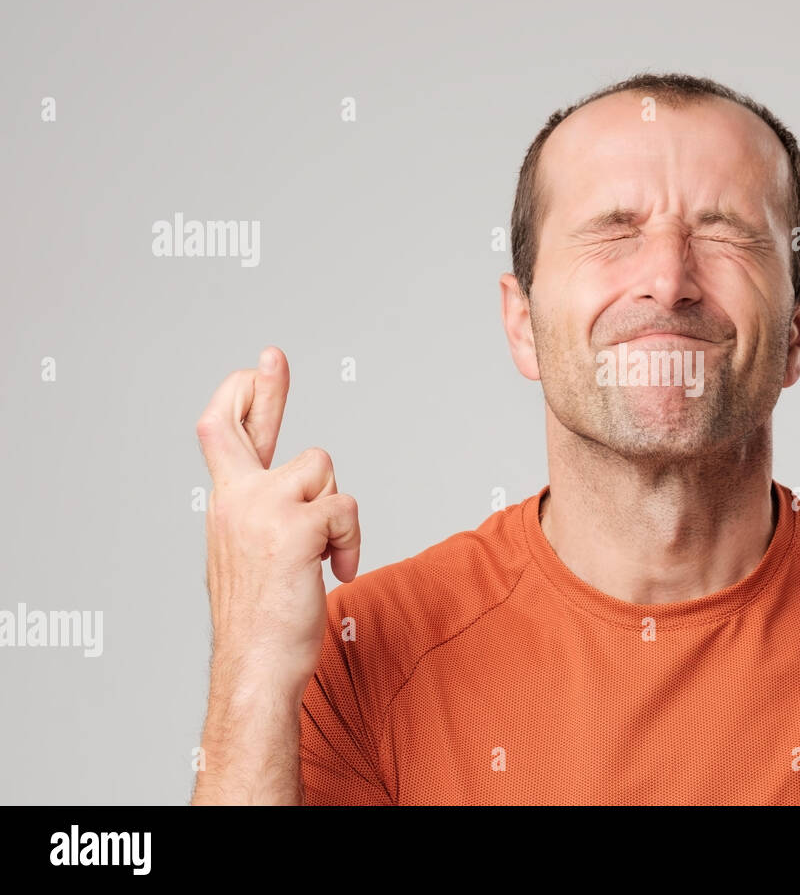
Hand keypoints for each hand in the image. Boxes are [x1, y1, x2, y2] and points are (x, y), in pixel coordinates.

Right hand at [195, 346, 360, 694]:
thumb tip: (303, 493)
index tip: (257, 367)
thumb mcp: (257, 556)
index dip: (243, 399)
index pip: (225, 437)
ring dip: (339, 511)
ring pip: (323, 469)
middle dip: (264, 389)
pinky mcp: (292, 527)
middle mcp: (234, 499)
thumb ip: (273, 516)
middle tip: (272, 355)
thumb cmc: (264, 621)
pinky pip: (345, 507)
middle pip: (241, 425)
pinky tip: (337, 570)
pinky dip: (351, 540)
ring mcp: (260, 509)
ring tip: (325, 555)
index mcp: (227, 505)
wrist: (256, 666)